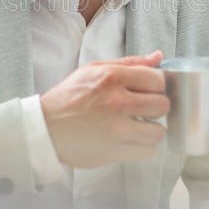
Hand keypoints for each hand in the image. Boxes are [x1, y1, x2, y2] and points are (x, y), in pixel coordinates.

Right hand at [39, 50, 169, 167]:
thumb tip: (158, 57)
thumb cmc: (69, 98)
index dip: (156, 85)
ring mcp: (117, 129)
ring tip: (137, 126)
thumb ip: (129, 63)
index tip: (149, 90)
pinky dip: (142, 147)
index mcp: (112, 78)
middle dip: (155, 107)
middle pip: (162, 105)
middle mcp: (117, 102)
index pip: (157, 79)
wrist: (46, 128)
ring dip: (151, 129)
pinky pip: (147, 151)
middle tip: (143, 109)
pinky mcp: (115, 151)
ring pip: (158, 131)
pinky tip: (129, 139)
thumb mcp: (94, 70)